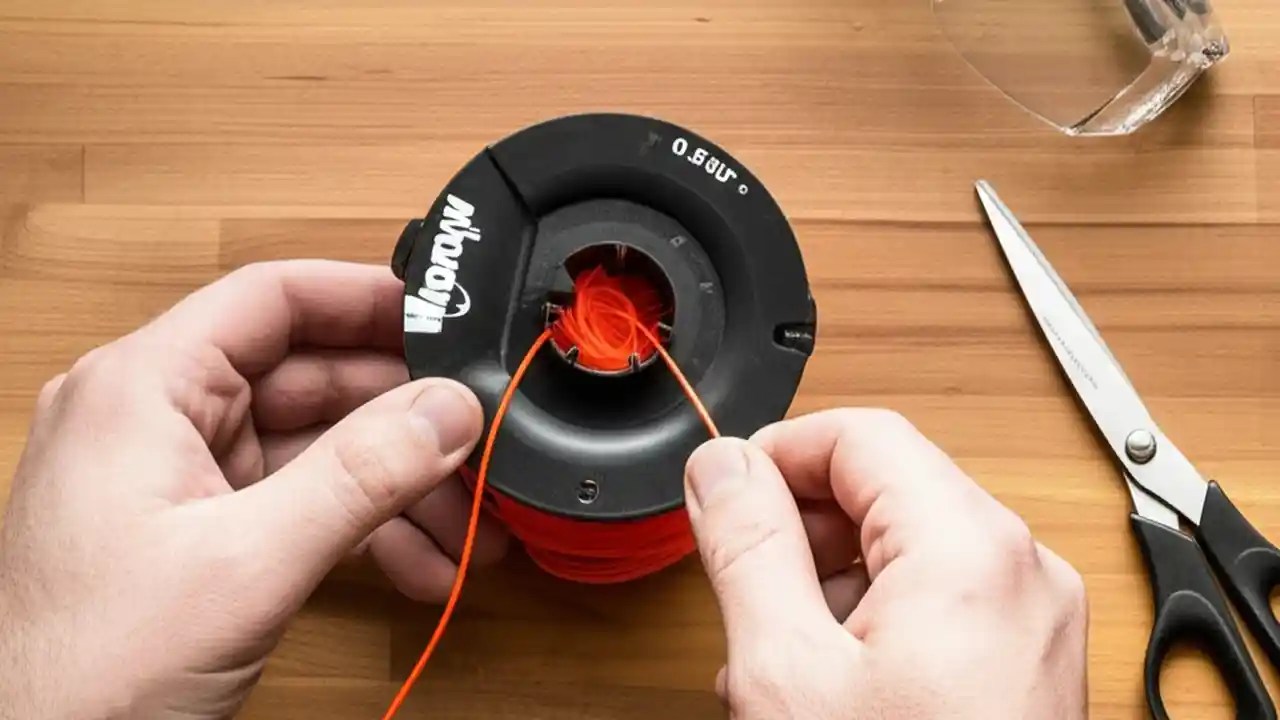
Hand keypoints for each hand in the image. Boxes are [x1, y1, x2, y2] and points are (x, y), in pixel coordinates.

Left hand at [0, 261, 507, 718]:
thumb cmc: (85, 670)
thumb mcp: (248, 561)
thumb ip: (360, 476)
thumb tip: (447, 411)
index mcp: (144, 388)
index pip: (272, 300)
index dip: (366, 299)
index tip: (447, 316)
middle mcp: (159, 419)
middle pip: (309, 379)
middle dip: (403, 420)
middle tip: (479, 441)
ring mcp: (178, 479)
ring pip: (315, 449)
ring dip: (396, 488)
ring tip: (466, 530)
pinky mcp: (198, 533)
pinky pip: (300, 505)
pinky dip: (362, 531)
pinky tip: (421, 567)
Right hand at [684, 409, 1087, 718]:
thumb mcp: (787, 668)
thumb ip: (747, 547)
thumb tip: (722, 468)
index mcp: (970, 549)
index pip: (861, 437)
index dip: (777, 454)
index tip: (724, 493)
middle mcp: (1021, 574)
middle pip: (888, 490)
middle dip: (799, 529)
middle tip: (739, 584)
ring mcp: (1034, 624)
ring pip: (908, 552)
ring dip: (828, 584)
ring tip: (775, 657)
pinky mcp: (1028, 668)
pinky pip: (939, 607)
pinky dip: (872, 624)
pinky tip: (825, 687)